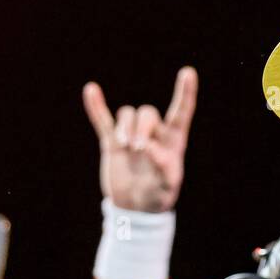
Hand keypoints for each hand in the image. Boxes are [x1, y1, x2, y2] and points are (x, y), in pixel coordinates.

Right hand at [82, 68, 197, 212]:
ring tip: (124, 146)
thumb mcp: (167, 187)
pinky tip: (91, 90)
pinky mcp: (111, 142)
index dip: (185, 92)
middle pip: (147, 113)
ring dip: (124, 127)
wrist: (135, 206)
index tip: (188, 72)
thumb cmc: (158, 196)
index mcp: (173, 140)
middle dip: (141, 127)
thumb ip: (164, 168)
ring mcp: (131, 135)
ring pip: (127, 115)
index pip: (181, 111)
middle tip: (137, 148)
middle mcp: (153, 133)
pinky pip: (103, 120)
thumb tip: (149, 148)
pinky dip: (96, 106)